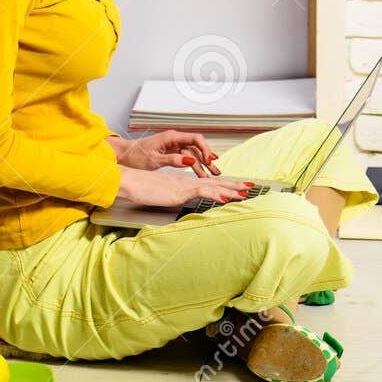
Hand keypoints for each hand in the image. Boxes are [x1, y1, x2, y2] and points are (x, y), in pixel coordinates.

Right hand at [117, 166, 250, 208]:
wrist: (130, 181)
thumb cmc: (142, 188)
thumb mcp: (162, 195)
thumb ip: (173, 196)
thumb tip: (180, 200)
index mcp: (185, 183)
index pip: (209, 184)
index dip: (224, 185)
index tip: (238, 187)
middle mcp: (188, 181)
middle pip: (216, 182)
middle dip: (234, 185)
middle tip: (251, 186)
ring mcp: (185, 185)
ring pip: (213, 185)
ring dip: (230, 189)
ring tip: (245, 192)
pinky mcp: (180, 190)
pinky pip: (201, 191)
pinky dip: (214, 194)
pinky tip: (224, 198)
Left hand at [122, 130, 220, 176]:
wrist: (124, 155)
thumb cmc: (136, 155)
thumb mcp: (154, 160)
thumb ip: (173, 160)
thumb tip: (189, 160)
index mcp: (171, 137)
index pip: (195, 139)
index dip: (205, 149)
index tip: (209, 160)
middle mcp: (175, 139)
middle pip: (197, 146)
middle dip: (207, 158)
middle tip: (216, 170)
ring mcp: (173, 146)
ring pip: (193, 154)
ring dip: (202, 164)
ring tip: (212, 174)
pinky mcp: (171, 152)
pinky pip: (186, 158)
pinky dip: (194, 165)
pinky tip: (202, 171)